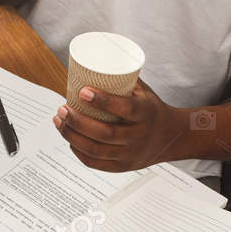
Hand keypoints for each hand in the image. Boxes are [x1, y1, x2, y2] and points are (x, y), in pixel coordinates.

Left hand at [53, 79, 190, 171]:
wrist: (171, 137)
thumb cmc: (152, 110)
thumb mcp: (144, 92)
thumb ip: (122, 80)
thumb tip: (93, 64)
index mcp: (146, 114)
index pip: (124, 108)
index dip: (102, 101)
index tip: (82, 91)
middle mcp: (139, 137)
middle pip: (104, 133)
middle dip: (77, 122)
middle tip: (62, 109)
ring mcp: (130, 154)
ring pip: (95, 150)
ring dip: (72, 136)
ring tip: (59, 122)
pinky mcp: (122, 166)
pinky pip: (95, 163)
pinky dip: (78, 152)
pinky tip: (69, 140)